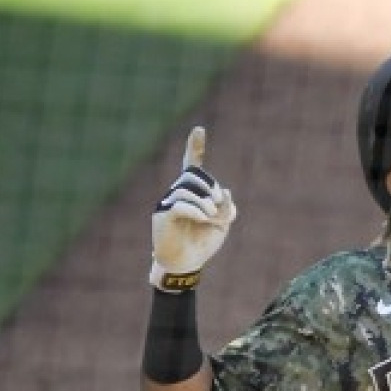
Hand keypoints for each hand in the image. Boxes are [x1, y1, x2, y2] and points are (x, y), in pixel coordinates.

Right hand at [149, 126, 236, 291]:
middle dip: (210, 188)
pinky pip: (180, 204)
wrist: (188, 261)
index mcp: (194, 191)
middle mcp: (178, 192)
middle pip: (193, 176)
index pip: (192, 164)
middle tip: (217, 209)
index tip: (199, 129)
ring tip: (211, 218)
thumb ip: (228, 206)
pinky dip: (196, 210)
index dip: (195, 146)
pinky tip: (204, 219)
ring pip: (186, 189)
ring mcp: (168, 202)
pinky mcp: (162, 215)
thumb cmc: (204, 241)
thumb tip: (224, 191)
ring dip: (205, 203)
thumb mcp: (224, 222)